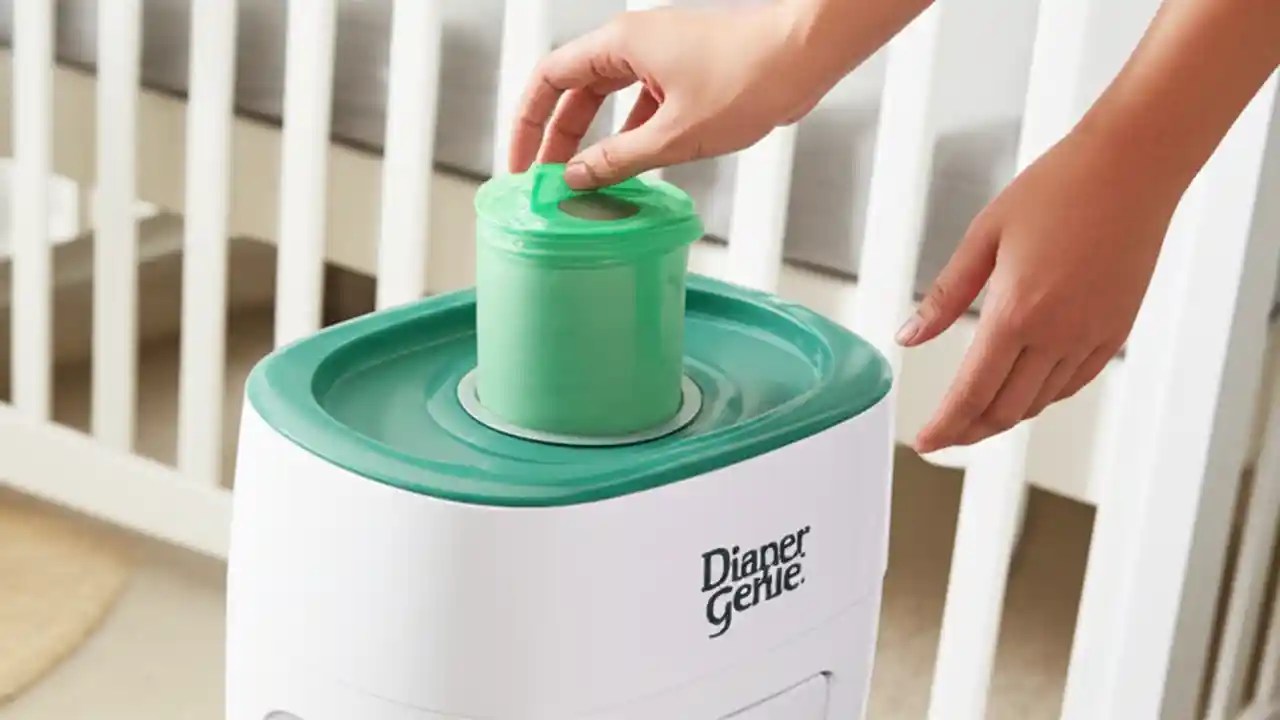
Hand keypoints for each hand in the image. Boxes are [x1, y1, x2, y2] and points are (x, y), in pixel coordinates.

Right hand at [507, 1, 921, 188]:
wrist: (805, 54)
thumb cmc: (748, 79)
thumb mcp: (673, 135)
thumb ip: (618, 160)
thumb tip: (577, 179)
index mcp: (619, 45)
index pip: (549, 80)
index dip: (529, 124)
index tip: (523, 164)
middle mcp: (633, 44)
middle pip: (575, 92)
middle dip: (558, 138)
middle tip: (547, 184)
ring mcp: (660, 57)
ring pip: (610, 101)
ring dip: (595, 140)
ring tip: (583, 184)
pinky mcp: (684, 73)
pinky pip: (642, 105)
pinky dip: (630, 136)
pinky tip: (631, 171)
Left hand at [899, 127, 1182, 452]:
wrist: (1132, 165)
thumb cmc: (1056, 188)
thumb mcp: (984, 236)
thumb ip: (944, 296)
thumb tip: (908, 337)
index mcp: (1016, 312)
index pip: (971, 393)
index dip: (944, 426)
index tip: (925, 443)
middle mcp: (1057, 334)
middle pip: (1005, 410)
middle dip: (968, 430)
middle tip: (943, 435)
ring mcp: (1091, 336)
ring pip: (1039, 403)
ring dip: (1003, 416)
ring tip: (974, 415)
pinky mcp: (1115, 331)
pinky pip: (1072, 383)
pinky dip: (1041, 397)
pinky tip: (1022, 389)